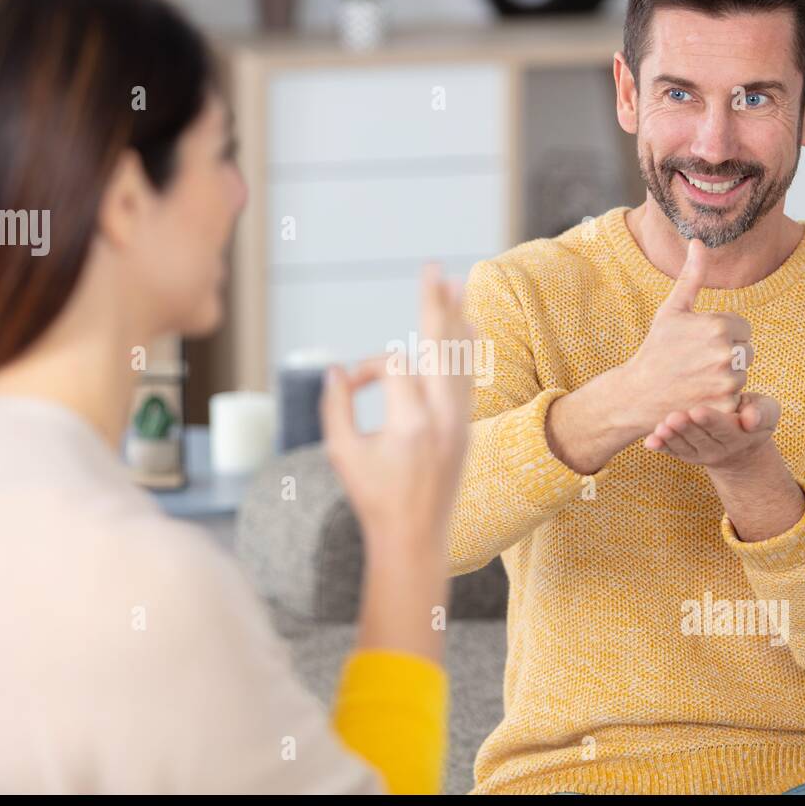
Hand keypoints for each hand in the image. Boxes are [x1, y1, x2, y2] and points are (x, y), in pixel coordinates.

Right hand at [320, 264, 472, 555]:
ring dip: (456, 319)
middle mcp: (442, 419)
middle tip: (435, 267)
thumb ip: (335, 408)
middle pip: (442, 347)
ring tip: (457, 284)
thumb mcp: (342, 454)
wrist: (414, 537)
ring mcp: (459, 423)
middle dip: (435, 304)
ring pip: (461, 359)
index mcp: (411, 425)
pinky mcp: (465, 429)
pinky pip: (469, 378)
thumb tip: (336, 371)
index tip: (350, 385)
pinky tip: (468, 326)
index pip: (394, 366)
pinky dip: (466, 348)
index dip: (368, 368)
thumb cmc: (373, 498)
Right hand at [616, 238, 752, 435]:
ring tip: (697, 378)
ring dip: (725, 377)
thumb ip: (692, 276)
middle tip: (696, 362)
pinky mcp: (725, 405)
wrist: (637, 393)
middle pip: (747, 351)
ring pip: (742, 374)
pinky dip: (722, 398)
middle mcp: (726, 353)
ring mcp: (727, 382)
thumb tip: (698, 242)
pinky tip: (700, 394)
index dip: (723, 334)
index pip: (743, 327)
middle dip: (726, 355)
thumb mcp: (672, 310)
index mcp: (718, 326)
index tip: (699, 343)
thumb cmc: (655, 348)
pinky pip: (738, 397)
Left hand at [643, 391, 780, 471]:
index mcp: (739, 436)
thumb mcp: (766, 412)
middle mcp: (719, 449)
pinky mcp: (685, 454)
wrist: (740, 442)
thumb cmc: (752, 416)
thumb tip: (751, 419)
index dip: (711, 421)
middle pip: (700, 439)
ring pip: (684, 447)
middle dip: (686, 428)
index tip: (698, 411)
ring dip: (671, 438)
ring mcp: (700, 454)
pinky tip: (650, 441)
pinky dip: (661, 447)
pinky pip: (673, 452)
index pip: (724, 429)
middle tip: (673, 417)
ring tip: (661, 427)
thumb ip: (763, 413)